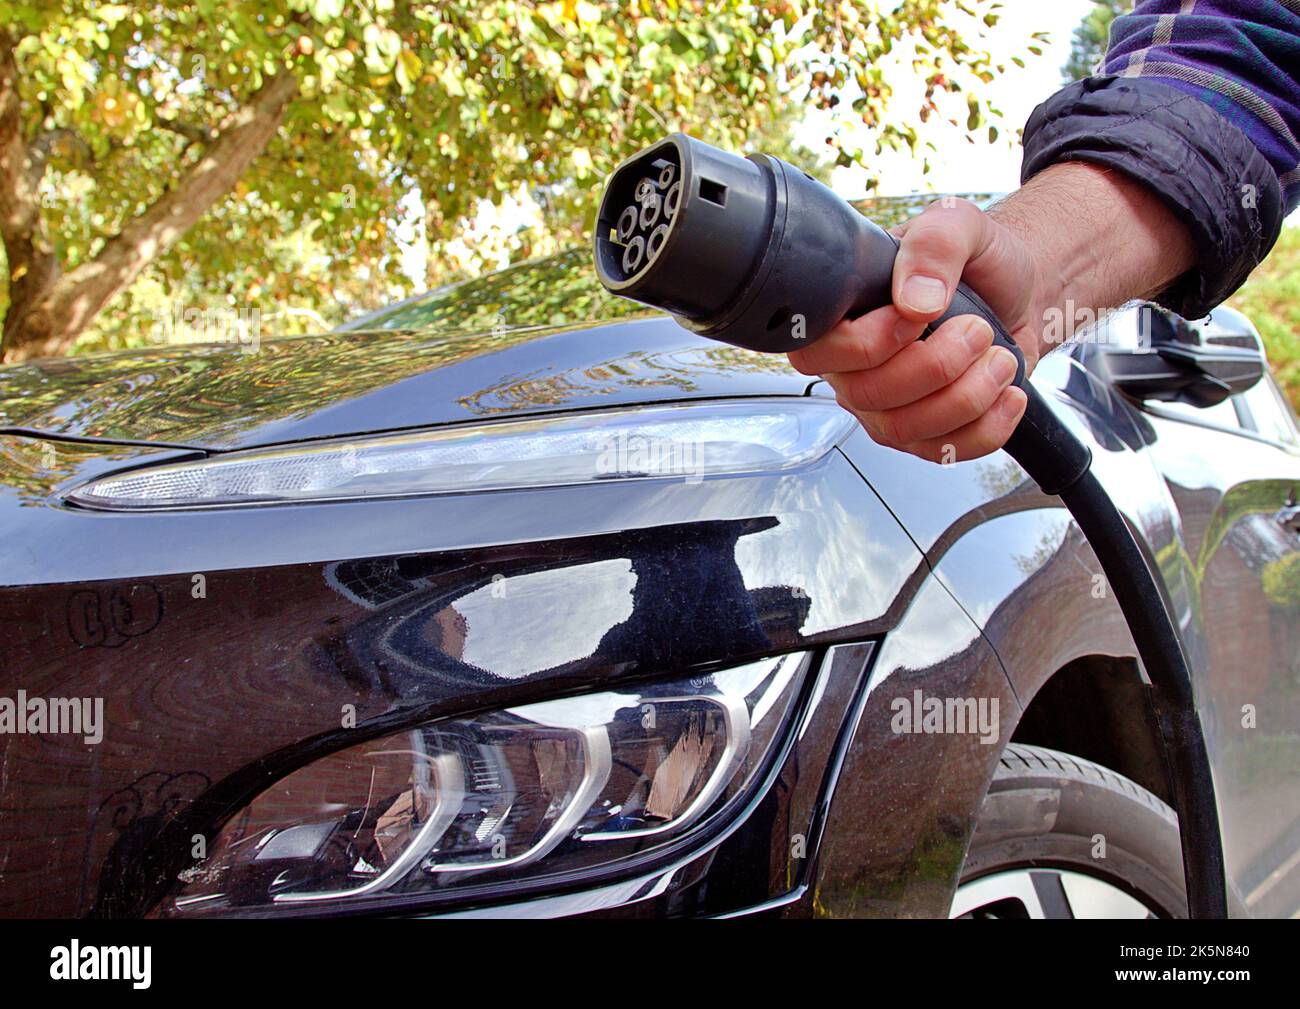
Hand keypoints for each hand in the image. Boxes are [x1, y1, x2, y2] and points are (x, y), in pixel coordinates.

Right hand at [787, 162, 1196, 463]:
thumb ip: (934, 244)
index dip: (870, 342)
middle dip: (937, 365)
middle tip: (977, 329)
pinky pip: (943, 452)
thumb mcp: (959, 225)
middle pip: (868, 396)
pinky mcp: (925, 437)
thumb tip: (915, 300)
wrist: (1020, 294)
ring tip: (999, 357)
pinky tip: (1008, 392)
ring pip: (906, 430)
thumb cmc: (978, 262)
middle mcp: (852, 371)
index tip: (920, 314)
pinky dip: (988, 426)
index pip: (818, 353)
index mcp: (840, 318)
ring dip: (967, 395)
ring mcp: (885, 410)